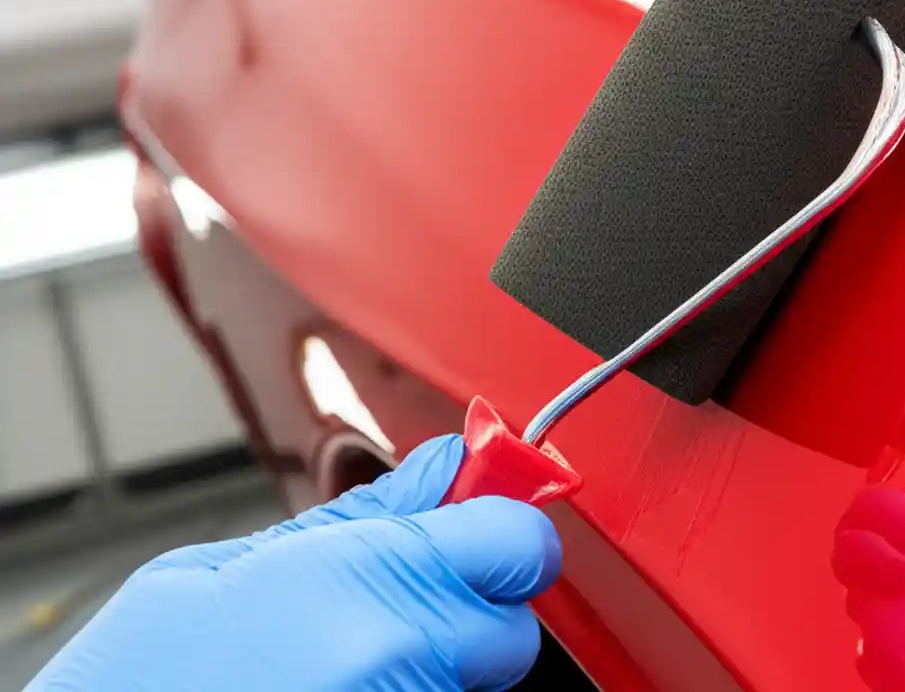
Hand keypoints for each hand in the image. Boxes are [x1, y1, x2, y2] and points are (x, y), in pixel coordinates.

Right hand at [27, 435, 561, 691]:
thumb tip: (442, 468)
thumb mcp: (242, 562)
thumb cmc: (150, 669)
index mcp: (374, 579)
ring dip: (436, 657)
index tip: (483, 519)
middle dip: (470, 607)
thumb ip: (364, 518)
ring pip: (471, 679)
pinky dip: (409, 689)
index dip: (506, 529)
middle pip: (510, 628)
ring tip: (346, 653)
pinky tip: (344, 684)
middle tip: (400, 597)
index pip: (521, 543)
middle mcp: (406, 658)